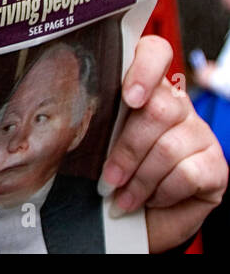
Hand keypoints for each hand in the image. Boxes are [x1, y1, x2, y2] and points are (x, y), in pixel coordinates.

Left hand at [103, 35, 227, 251]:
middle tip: (108, 177)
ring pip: (169, 147)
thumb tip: (60, 118)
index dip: (144, 68)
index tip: (128, 97)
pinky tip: (150, 200)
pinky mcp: (215, 166)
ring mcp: (199, 134)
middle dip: (127, 150)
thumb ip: (88, 121)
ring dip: (139, 179)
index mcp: (143, 89)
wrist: (134, 222)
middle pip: (159, 109)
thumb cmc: (108, 177)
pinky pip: (188, 173)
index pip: (154, 52)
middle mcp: (176, 106)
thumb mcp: (92, 144)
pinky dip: (162, 192)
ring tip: (121, 195)